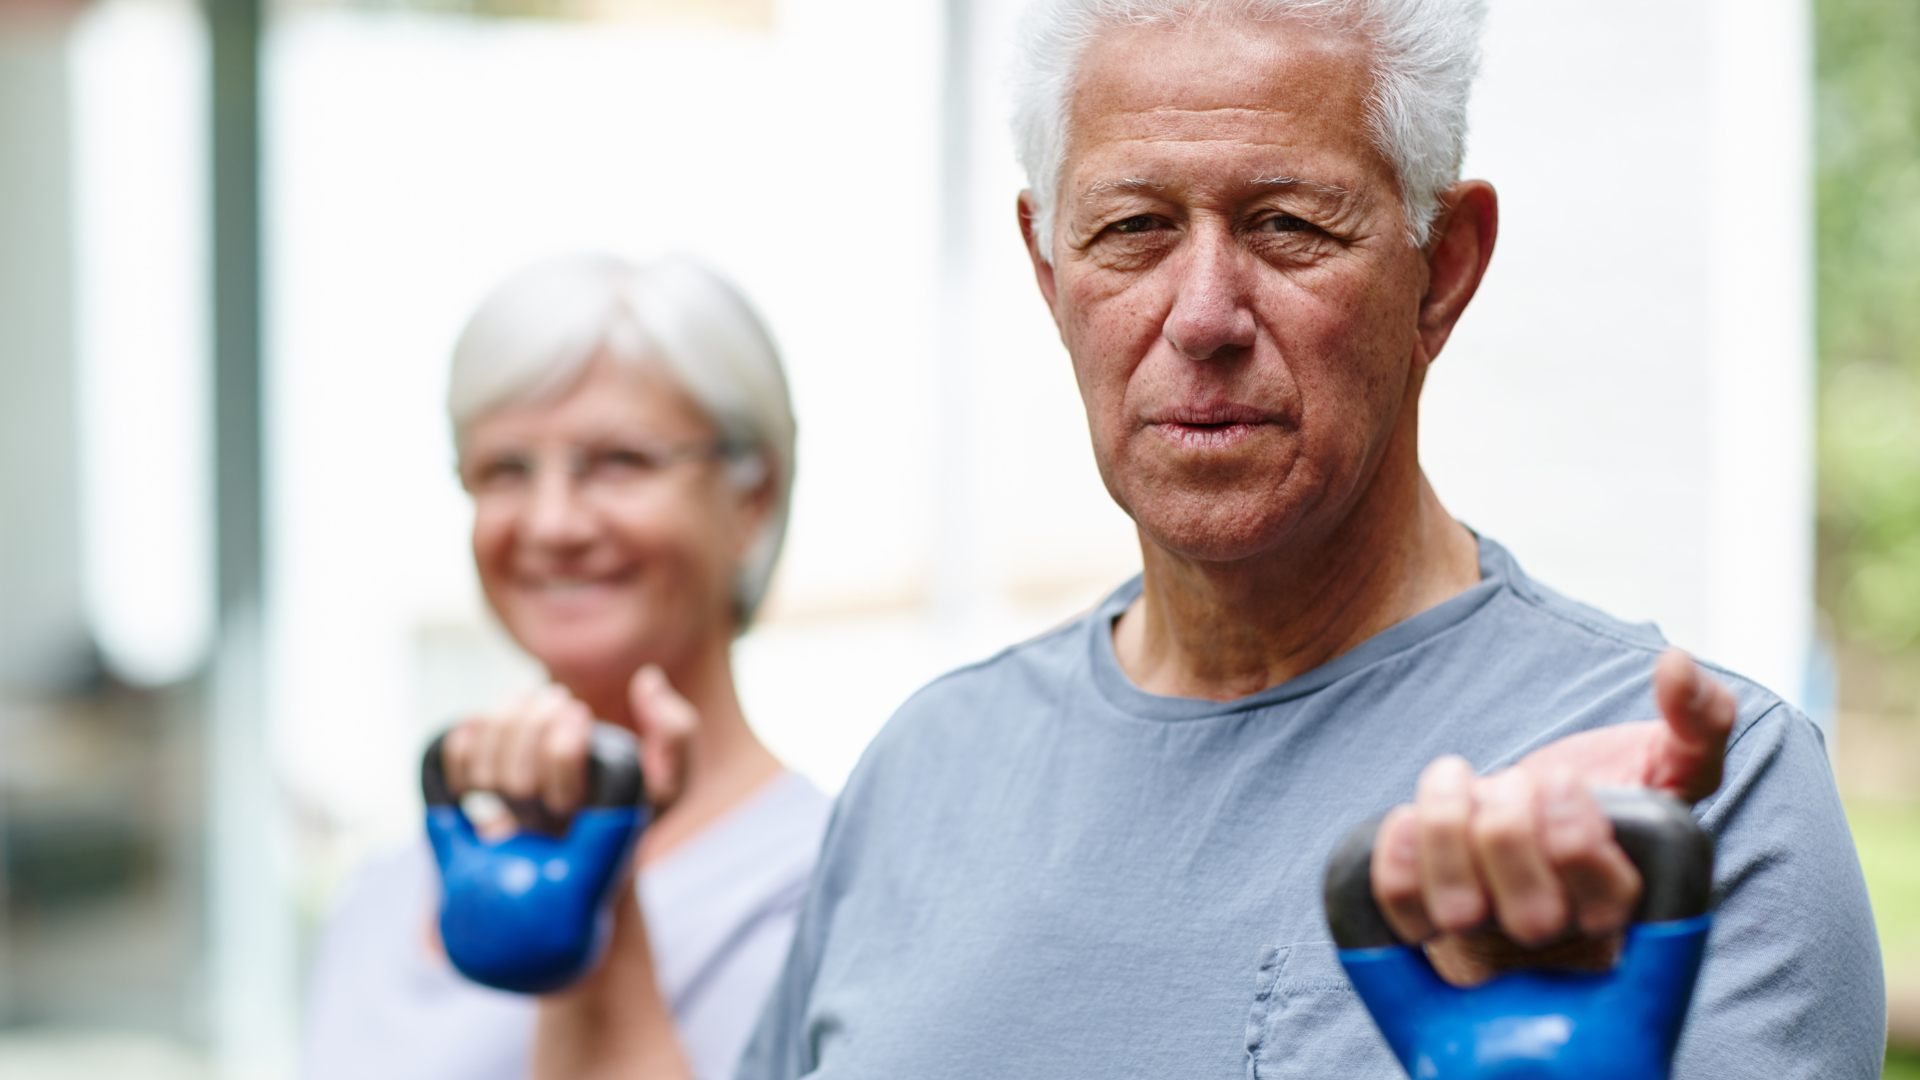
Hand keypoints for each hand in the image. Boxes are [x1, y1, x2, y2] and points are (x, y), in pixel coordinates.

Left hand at [440, 665, 699, 828]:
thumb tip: (647, 681)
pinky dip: (460, 744)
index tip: (582, 714)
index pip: (561, 795)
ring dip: (503, 723)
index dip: (563, 750)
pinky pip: (456, 782)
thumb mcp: (672, 778)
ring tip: (530, 696)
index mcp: (590, 829)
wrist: (592, 861)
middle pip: (517, 785)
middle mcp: (546, 832)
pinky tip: (481, 718)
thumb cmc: (638, 805)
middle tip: (559, 698)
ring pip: (485, 778)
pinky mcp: (482, 810)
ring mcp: (511, 823)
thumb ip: (676, 732)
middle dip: (533, 727)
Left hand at [1368, 649, 1736, 983]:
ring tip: (1458, 780)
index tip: (1563, 780)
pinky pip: (1402, 911)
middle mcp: (1556, 930)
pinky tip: (1411, 814)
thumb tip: (1677, 665)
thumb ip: (1700, 719)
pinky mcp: (1431, 918)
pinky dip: (1397, 857)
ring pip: (1458, 911)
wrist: (1531, 812)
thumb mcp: (1672, 758)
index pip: (1608, 906)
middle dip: (1511, 833)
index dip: (1577, 844)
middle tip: (1515, 783)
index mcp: (1624, 900)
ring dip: (1449, 832)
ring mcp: (1489, 930)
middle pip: (1531, 915)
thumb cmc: (1608, 792)